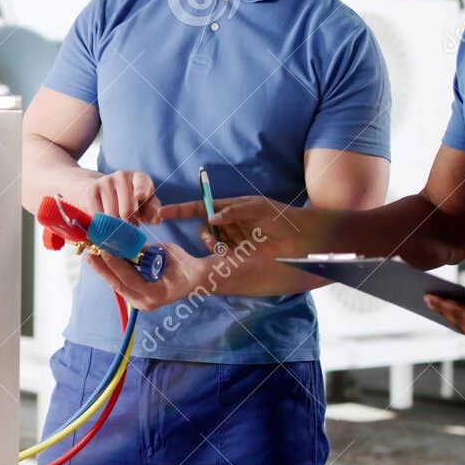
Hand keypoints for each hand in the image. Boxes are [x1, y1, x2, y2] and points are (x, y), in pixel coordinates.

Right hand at [75, 170, 160, 223]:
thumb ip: (153, 212)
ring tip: (116, 221)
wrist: (101, 192)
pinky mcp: (91, 191)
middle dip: (128, 224)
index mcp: (140, 178)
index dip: (141, 191)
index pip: (142, 185)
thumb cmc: (130, 202)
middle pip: (127, 210)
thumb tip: (158, 217)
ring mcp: (105, 182)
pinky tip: (103, 220)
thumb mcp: (145, 206)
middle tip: (128, 224)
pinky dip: (100, 224)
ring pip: (111, 216)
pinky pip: (97, 216)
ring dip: (114, 226)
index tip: (139, 196)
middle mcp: (123, 176)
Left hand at [83, 242, 207, 311]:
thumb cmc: (184, 265)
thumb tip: (123, 242)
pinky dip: (112, 273)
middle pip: (118, 285)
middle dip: (102, 269)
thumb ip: (144, 251)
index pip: (130, 279)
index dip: (115, 265)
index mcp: (157, 293)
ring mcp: (141, 303)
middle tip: (88, 254)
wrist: (194, 279)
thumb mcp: (166, 252)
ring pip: (117, 286)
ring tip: (90, 257)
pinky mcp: (137, 299)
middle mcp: (146, 302)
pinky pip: (121, 285)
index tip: (104, 250)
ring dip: (103, 271)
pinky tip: (101, 262)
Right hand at [158, 195, 321, 256]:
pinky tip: (237, 257)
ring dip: (217, 247)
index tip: (161, 213)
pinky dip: (224, 256)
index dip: (180, 210)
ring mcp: (234, 241)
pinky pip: (223, 256)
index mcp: (230, 208)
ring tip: (234, 250)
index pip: (200, 207)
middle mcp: (229, 225)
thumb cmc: (281, 217)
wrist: (303, 238)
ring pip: (212, 244)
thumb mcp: (257, 207)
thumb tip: (212, 218)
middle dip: (206, 236)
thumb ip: (233, 211)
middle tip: (217, 241)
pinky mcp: (240, 256)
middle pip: (205, 229)